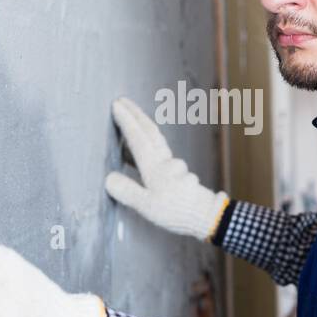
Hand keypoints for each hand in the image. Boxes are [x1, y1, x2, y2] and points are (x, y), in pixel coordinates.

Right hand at [104, 96, 229, 240]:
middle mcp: (165, 162)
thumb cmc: (177, 212)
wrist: (208, 215)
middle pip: (150, 132)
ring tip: (131, 119)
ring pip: (157, 140)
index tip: (117, 105)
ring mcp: (174, 166)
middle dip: (136, 115)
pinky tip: (143, 153)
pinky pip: (161, 152)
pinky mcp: (179, 174)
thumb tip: (109, 178)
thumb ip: (128, 192)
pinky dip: (150, 144)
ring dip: (144, 126)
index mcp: (154, 168)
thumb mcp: (148, 206)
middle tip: (124, 101)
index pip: (138, 139)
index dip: (127, 122)